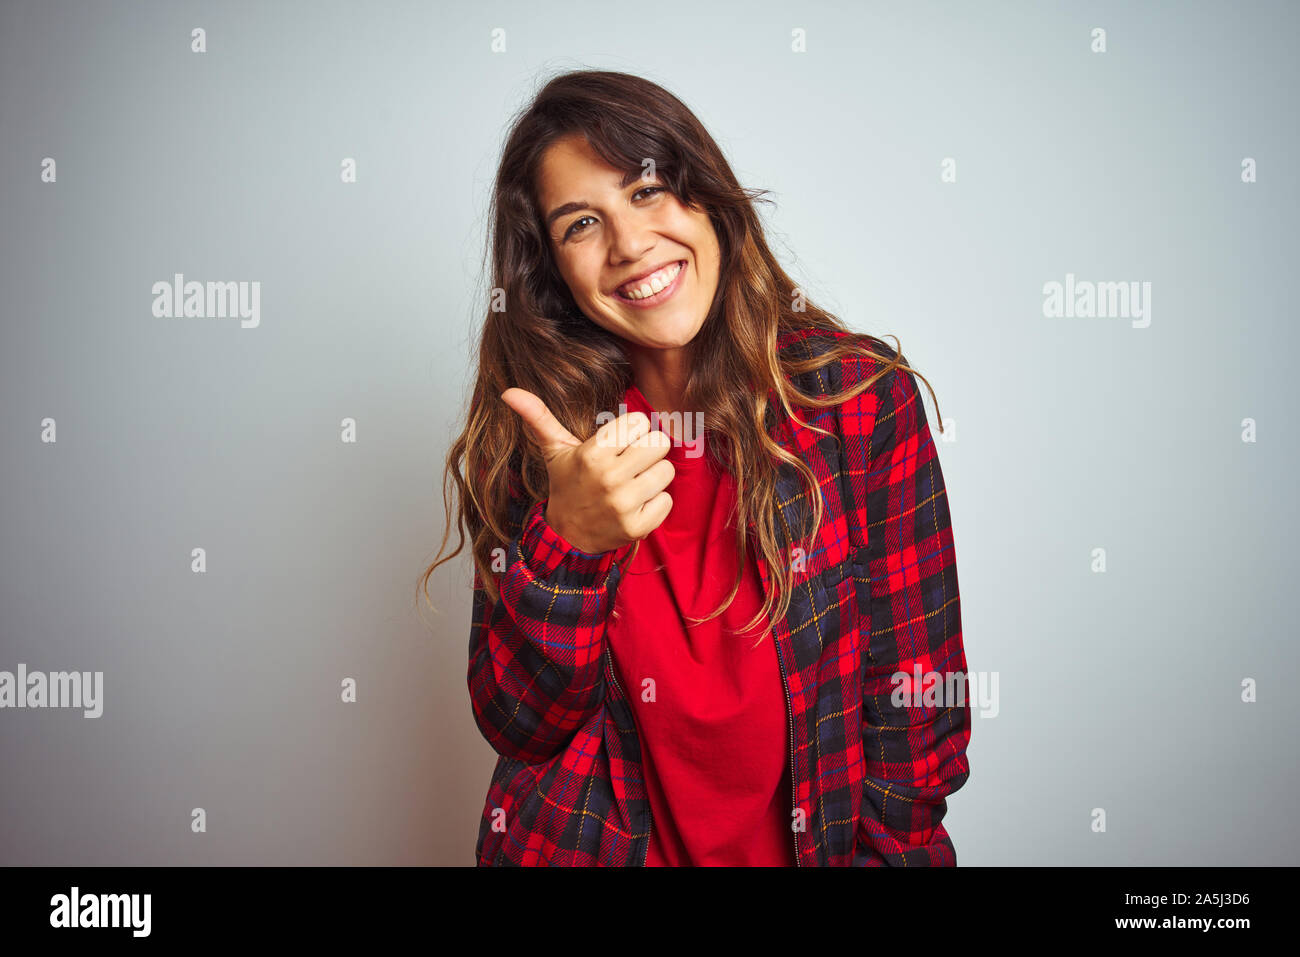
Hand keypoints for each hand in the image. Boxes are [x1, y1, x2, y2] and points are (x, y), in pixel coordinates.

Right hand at [500, 387, 674, 553]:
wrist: (567, 535)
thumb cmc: (567, 484)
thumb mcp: (554, 450)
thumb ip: (538, 417)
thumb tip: (508, 392)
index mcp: (592, 454)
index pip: (639, 421)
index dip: (631, 432)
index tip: (618, 445)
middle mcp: (609, 478)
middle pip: (659, 443)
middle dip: (647, 451)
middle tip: (630, 463)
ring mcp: (624, 505)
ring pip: (666, 471)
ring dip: (653, 477)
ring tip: (632, 484)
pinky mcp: (638, 527)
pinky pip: (667, 500)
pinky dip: (656, 503)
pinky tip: (636, 505)